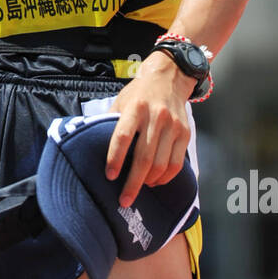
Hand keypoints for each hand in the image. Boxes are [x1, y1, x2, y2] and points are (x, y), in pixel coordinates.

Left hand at [106, 51, 194, 206]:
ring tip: (138, 188)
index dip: (116, 158)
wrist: (170, 78)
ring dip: (149, 182)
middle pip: (144, 157)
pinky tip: (155, 181)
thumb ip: (110, 122)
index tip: (110, 176)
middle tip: (124, 200)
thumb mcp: (120, 100)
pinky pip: (176, 163)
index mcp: (135, 107)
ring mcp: (173, 126)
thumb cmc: (139, 93)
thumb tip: (93, 146)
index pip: (123, 136)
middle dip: (133, 183)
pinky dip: (165, 178)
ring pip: (161, 164)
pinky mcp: (184, 133)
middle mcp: (156, 116)